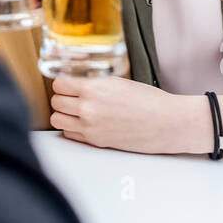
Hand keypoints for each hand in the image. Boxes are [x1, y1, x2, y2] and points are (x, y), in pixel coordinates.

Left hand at [49, 76, 204, 153]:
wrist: (167, 123)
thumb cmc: (149, 101)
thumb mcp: (119, 81)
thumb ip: (95, 82)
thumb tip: (78, 80)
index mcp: (94, 88)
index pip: (59, 83)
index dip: (63, 83)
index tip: (67, 83)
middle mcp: (88, 108)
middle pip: (55, 102)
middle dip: (62, 98)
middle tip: (71, 97)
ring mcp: (90, 127)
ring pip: (57, 120)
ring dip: (63, 114)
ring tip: (74, 111)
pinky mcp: (95, 141)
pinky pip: (69, 135)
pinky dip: (72, 129)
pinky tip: (84, 123)